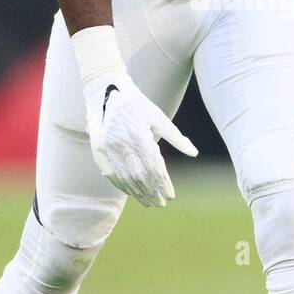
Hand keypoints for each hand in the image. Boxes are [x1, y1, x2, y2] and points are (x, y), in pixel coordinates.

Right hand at [83, 72, 197, 206]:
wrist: (106, 89)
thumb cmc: (137, 103)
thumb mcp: (158, 117)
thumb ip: (176, 137)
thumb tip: (194, 153)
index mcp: (139, 136)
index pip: (154, 167)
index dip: (163, 184)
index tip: (171, 196)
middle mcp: (122, 144)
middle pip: (140, 176)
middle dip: (152, 192)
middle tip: (161, 203)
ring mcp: (108, 148)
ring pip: (124, 177)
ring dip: (137, 193)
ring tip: (148, 202)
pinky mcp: (98, 149)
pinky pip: (110, 173)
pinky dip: (121, 185)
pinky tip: (131, 192)